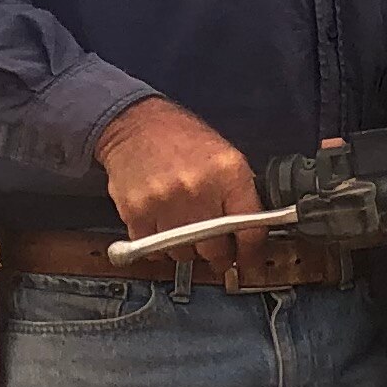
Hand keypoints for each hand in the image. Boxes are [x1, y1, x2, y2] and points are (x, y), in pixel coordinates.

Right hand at [96, 98, 259, 277]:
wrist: (134, 123)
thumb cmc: (182, 139)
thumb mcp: (226, 157)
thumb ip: (240, 195)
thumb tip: (252, 233)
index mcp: (228, 174)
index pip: (249, 231)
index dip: (251, 254)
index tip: (249, 264)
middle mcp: (197, 189)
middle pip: (216, 249)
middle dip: (219, 256)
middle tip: (216, 251)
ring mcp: (165, 202)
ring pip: (184, 254)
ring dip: (188, 251)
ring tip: (186, 232)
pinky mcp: (136, 211)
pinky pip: (154, 250)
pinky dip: (160, 248)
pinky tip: (163, 229)